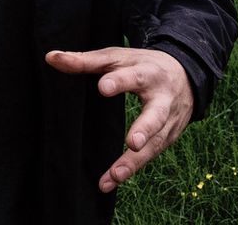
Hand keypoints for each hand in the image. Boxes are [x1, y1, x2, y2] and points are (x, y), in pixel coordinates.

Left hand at [46, 47, 193, 192]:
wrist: (186, 76)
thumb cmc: (141, 65)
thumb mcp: (117, 58)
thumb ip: (85, 61)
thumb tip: (51, 57)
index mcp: (147, 73)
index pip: (133, 76)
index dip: (119, 81)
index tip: (103, 87)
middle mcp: (162, 100)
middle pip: (155, 115)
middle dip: (145, 129)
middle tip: (133, 143)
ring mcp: (167, 123)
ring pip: (153, 144)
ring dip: (134, 161)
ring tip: (115, 175)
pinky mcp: (167, 140)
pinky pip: (149, 157)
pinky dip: (131, 170)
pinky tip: (111, 181)